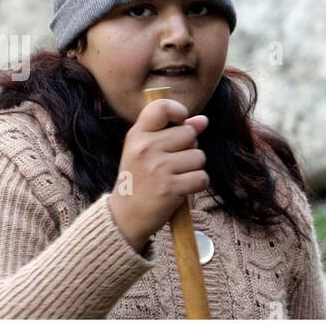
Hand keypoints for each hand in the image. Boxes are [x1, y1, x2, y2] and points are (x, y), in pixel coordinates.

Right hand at [108, 99, 208, 253]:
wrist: (123, 218)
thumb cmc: (139, 180)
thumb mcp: (145, 151)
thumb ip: (174, 132)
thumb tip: (202, 120)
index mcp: (137, 135)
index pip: (161, 107)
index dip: (178, 110)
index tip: (180, 121)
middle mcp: (146, 148)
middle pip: (190, 133)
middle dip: (188, 147)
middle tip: (170, 164)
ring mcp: (158, 168)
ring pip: (199, 156)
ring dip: (193, 168)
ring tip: (173, 177)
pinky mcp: (170, 188)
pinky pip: (202, 177)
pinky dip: (196, 185)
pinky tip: (181, 189)